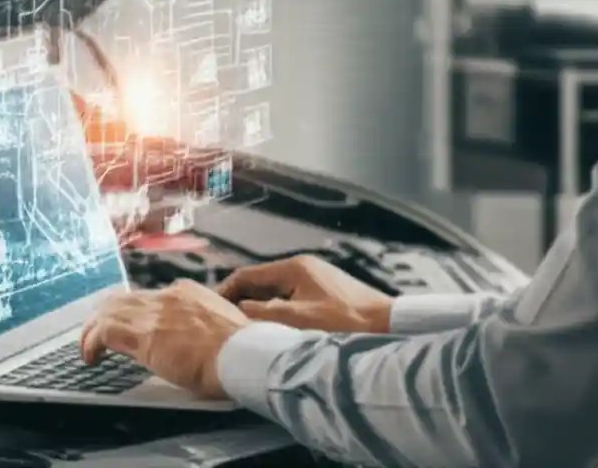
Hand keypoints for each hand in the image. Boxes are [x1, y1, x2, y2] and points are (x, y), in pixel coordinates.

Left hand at [80, 279, 248, 398]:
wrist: (243, 354)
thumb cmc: (242, 349)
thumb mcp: (222, 327)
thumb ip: (205, 327)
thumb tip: (199, 341)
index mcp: (188, 293)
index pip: (150, 296)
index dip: (134, 312)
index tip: (132, 326)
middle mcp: (168, 296)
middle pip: (124, 299)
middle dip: (106, 315)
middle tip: (98, 335)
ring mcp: (154, 313)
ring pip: (108, 311)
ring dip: (93, 330)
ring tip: (88, 348)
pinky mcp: (142, 335)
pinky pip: (103, 331)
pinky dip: (91, 343)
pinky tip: (90, 357)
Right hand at [217, 255, 392, 332]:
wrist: (386, 325)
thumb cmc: (344, 322)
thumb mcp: (296, 319)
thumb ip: (262, 313)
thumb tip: (237, 311)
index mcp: (293, 268)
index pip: (247, 275)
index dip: (225, 291)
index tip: (211, 308)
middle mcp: (302, 267)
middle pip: (260, 283)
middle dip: (241, 301)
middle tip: (224, 322)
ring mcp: (315, 279)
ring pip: (275, 292)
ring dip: (260, 309)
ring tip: (246, 329)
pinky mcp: (325, 292)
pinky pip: (290, 299)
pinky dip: (278, 311)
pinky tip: (274, 330)